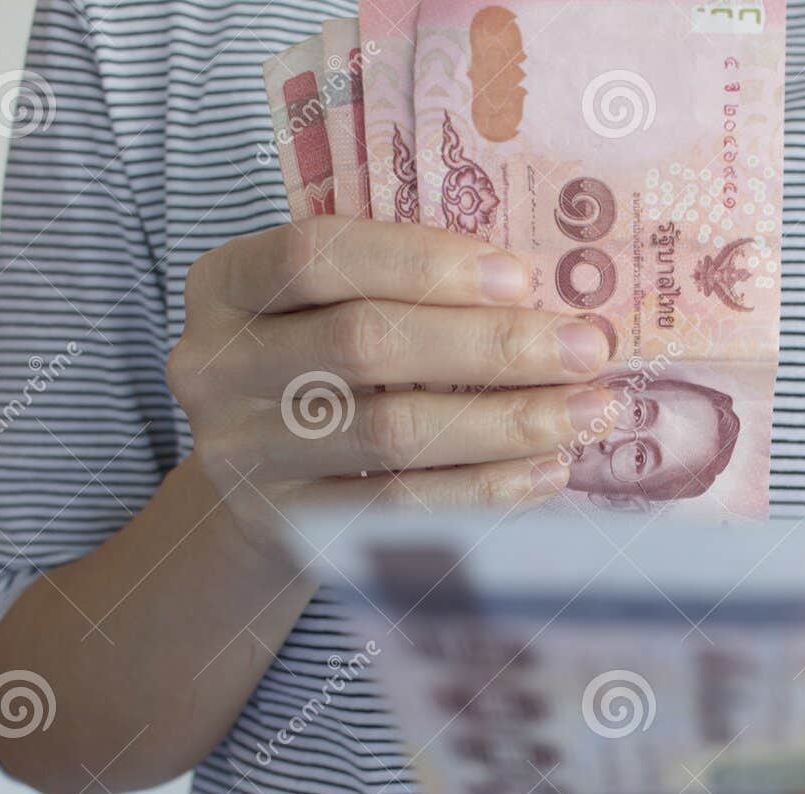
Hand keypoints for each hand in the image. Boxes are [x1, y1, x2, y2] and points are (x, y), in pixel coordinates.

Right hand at [168, 216, 616, 562]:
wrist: (262, 494)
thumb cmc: (325, 374)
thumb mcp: (332, 312)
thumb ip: (407, 289)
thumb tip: (547, 291)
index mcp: (224, 285)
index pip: (316, 254)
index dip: (422, 262)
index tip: (522, 276)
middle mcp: (214, 367)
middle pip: (364, 344)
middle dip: (491, 344)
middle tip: (586, 348)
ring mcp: (244, 455)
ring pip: (392, 433)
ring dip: (508, 421)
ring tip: (590, 410)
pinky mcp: (289, 528)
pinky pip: (403, 507)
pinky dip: (488, 488)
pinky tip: (551, 468)